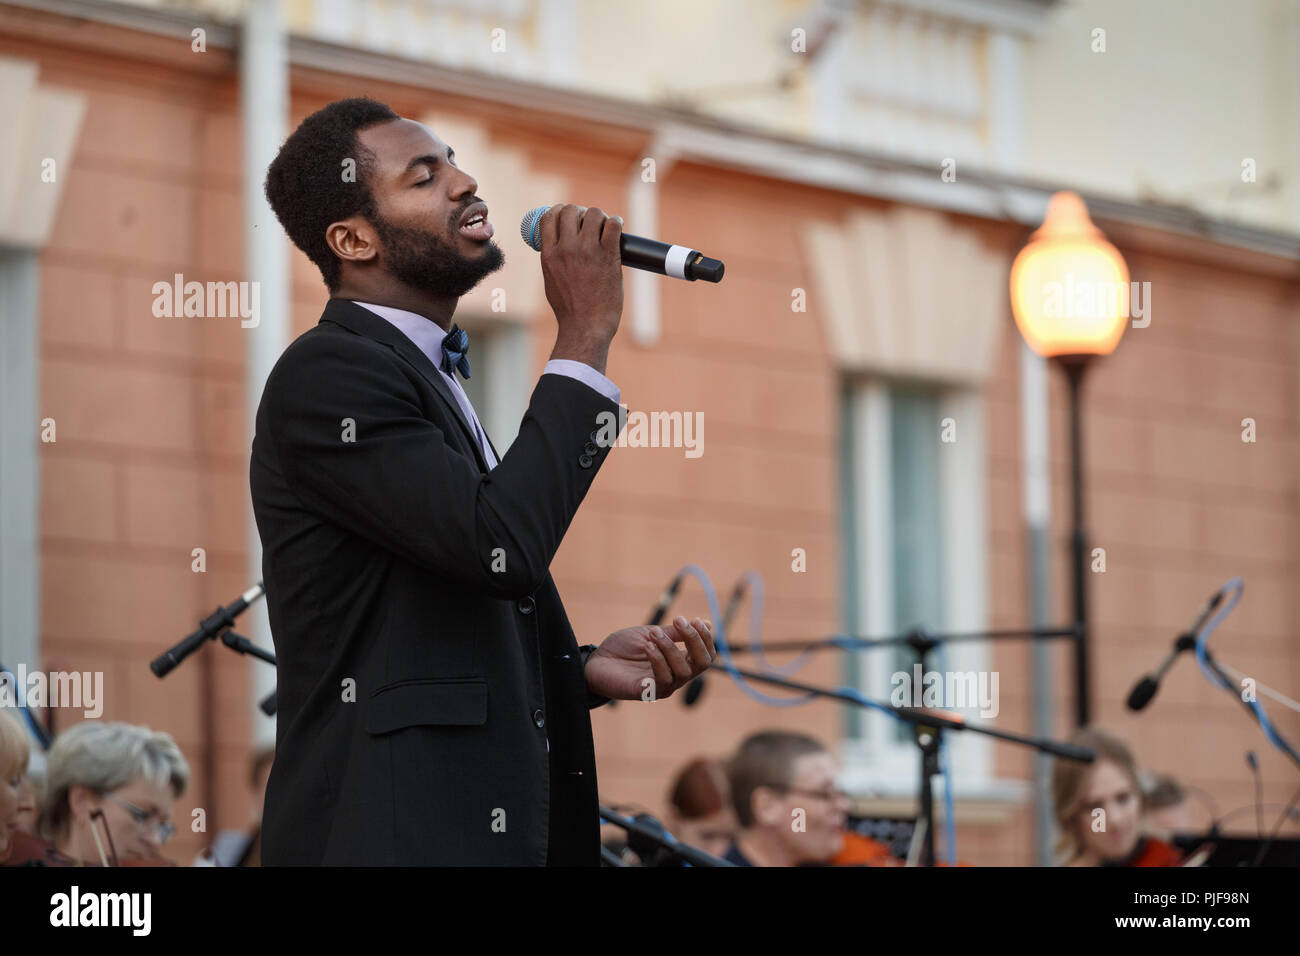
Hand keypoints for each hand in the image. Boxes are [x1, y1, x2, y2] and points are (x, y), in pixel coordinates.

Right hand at [540, 204, 622, 372]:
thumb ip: (553, 261)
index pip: (548, 216)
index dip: (559, 210)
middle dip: (581, 212)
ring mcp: (588, 251)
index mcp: (549, 255)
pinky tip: (618, 227)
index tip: (569, 216)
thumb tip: (557, 247)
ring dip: (600, 216)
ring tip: (606, 227)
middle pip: (570, 210)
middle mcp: (566, 249)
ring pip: (594, 214)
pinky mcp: (609, 256)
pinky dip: (616, 222)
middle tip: (590, 223)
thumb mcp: (551, 281)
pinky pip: (613, 225)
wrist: (586, 327)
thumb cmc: (570, 310)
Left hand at [584, 617, 715, 701]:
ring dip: (670, 647)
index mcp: (679, 661)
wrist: (596, 661)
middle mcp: (676, 676)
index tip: (694, 619)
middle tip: (679, 621)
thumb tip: (707, 623)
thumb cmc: (623, 649)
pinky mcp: (648, 692)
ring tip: (653, 634)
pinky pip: (663, 679)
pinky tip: (647, 646)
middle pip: (702, 664)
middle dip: (694, 640)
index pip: (706, 655)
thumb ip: (675, 633)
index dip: (705, 637)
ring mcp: (663, 686)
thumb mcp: (652, 634)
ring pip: (683, 671)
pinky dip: (658, 660)